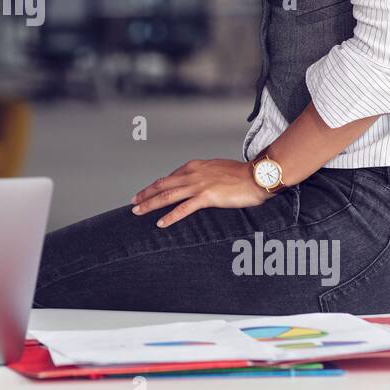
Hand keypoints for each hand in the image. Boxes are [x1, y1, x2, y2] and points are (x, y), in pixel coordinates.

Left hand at [130, 159, 270, 227]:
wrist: (256, 175)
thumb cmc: (242, 174)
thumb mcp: (217, 169)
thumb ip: (204, 175)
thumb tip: (198, 183)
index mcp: (194, 166)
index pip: (169, 176)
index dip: (156, 185)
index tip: (146, 192)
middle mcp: (192, 174)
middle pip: (162, 184)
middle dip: (145, 194)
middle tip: (133, 202)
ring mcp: (198, 185)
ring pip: (167, 195)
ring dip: (150, 204)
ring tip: (138, 211)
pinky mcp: (206, 197)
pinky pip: (184, 209)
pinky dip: (170, 216)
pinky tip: (161, 223)